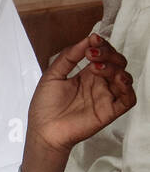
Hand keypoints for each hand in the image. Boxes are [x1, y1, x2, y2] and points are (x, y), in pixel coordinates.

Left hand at [22, 34, 135, 171]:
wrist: (42, 131)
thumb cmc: (44, 107)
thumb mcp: (52, 75)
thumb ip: (68, 56)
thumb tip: (87, 39)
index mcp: (86, 75)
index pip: (104, 55)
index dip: (102, 45)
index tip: (92, 40)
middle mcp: (98, 85)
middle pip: (117, 63)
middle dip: (109, 53)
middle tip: (93, 54)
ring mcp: (104, 98)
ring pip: (124, 77)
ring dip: (115, 67)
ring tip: (96, 67)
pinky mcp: (109, 112)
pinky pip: (128, 99)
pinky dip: (127, 87)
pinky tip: (114, 79)